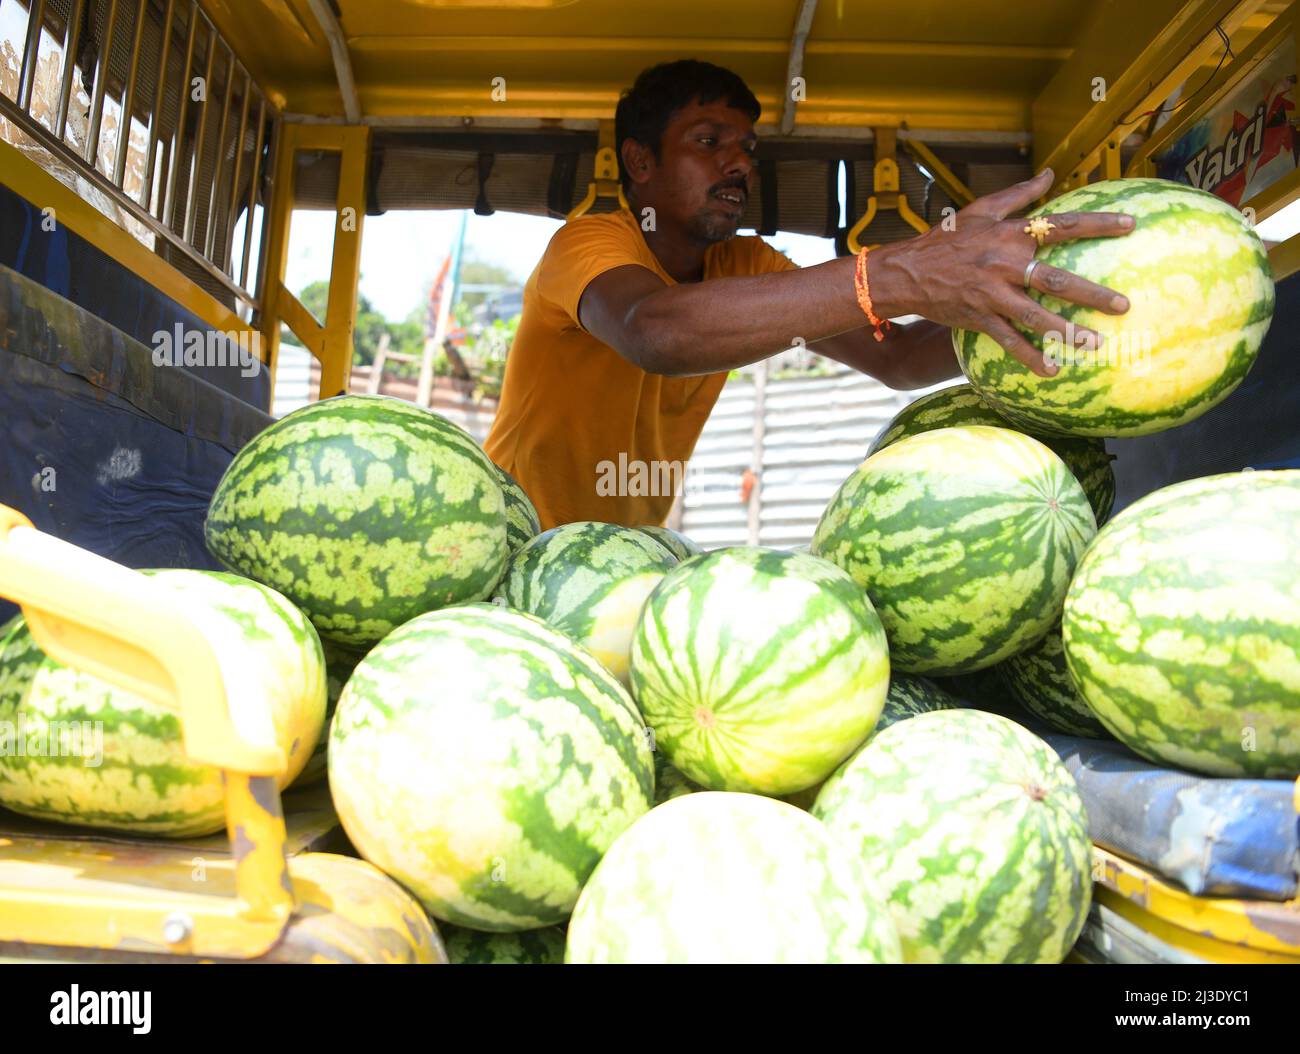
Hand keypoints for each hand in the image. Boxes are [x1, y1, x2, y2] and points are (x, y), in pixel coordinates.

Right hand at [870, 168, 1134, 375]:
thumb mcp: (981, 210)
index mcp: (1010, 234)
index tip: (1131, 225)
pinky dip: (1030, 356)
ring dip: (1067, 331)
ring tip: (1095, 342)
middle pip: (1057, 279)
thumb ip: (1019, 194)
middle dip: (1093, 293)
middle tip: (1123, 305)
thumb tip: (1050, 174)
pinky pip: (1009, 340)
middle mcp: (1004, 264)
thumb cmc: (945, 239)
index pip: (1062, 226)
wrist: (906, 272)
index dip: (1098, 225)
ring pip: (1036, 314)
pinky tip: (1052, 370)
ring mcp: (992, 294)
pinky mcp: (979, 318)